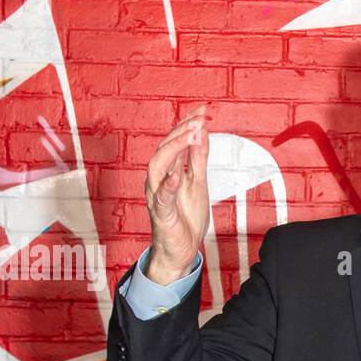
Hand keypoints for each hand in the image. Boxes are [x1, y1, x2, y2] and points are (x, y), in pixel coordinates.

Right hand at [145, 104, 211, 284]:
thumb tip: (202, 133)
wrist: (180, 251)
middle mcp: (159, 180)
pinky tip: (175, 174)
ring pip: (157, 167)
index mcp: (168, 171)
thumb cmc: (186, 217)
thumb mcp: (198, 183)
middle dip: (182, 130)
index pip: (175, 141)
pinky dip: (167, 186)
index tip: (203, 109)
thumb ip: (198, 159)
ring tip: (191, 134)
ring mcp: (157, 196)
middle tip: (199, 118)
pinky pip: (161, 199)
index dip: (187, 123)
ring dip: (174, 149)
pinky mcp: (161, 215)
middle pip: (164, 148)